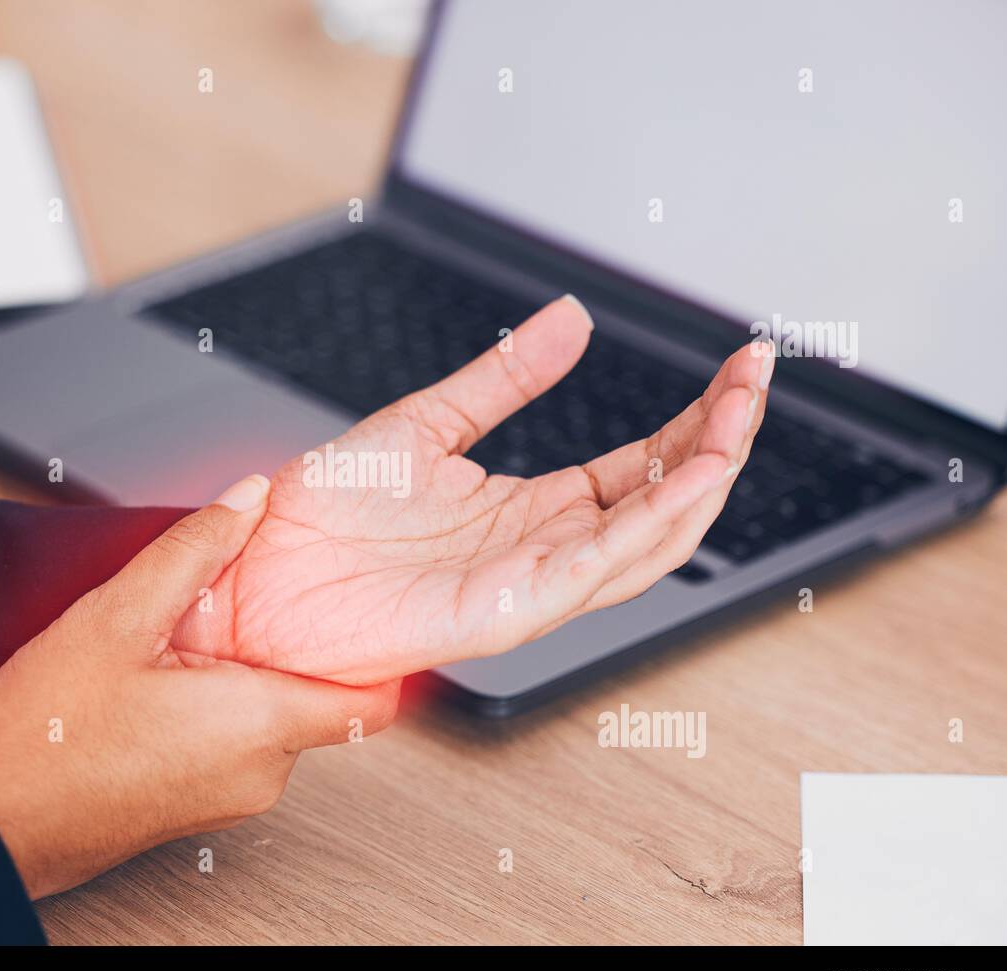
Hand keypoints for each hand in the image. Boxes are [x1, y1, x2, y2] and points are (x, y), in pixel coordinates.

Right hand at [0, 475, 399, 899]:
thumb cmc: (40, 741)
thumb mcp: (116, 618)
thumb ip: (194, 550)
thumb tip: (249, 499)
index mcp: (260, 726)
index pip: (374, 701)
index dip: (377, 648)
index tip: (361, 605)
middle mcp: (261, 773)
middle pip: (316, 694)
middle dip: (285, 640)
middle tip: (239, 597)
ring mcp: (232, 797)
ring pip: (273, 714)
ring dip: (243, 669)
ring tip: (181, 638)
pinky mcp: (201, 804)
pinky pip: (239, 741)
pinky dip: (219, 701)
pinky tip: (161, 676)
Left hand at [173, 296, 773, 684]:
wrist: (254, 570)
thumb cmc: (324, 515)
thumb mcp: (425, 421)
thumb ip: (503, 377)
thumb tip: (571, 320)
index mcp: (530, 509)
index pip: (642, 468)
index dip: (698, 420)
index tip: (739, 365)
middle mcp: (539, 550)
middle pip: (660, 504)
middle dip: (717, 443)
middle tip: (754, 379)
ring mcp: (523, 585)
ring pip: (643, 545)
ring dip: (698, 484)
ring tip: (738, 420)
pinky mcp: (496, 612)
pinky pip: (586, 574)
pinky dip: (642, 530)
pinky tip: (681, 482)